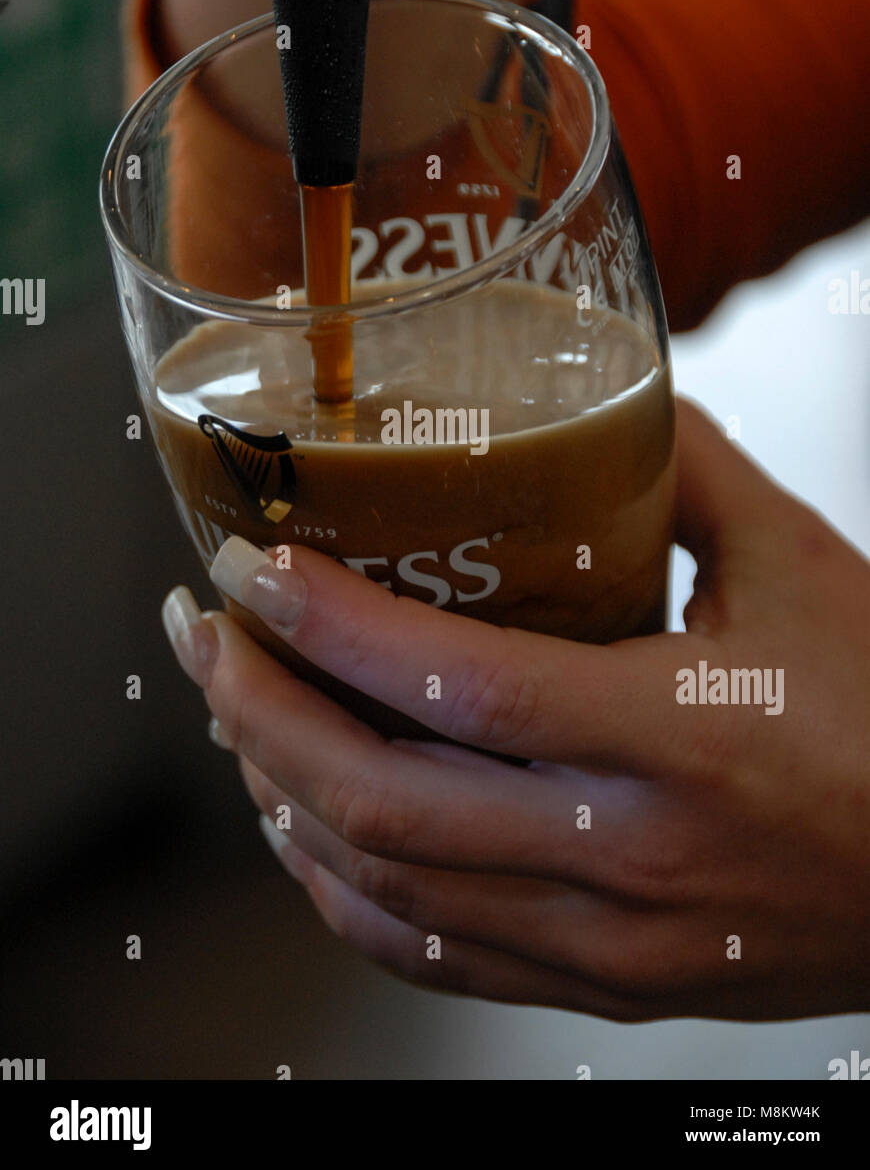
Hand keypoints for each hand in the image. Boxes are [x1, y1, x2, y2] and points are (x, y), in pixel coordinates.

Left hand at [162, 399, 869, 1020]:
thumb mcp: (806, 572)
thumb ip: (695, 473)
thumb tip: (606, 397)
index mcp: (681, 736)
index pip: (460, 686)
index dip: (332, 625)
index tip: (252, 565)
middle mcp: (628, 854)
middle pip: (384, 801)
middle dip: (258, 710)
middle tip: (202, 633)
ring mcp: (608, 940)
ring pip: (388, 887)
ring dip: (283, 795)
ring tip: (234, 714)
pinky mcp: (604, 986)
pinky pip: (436, 960)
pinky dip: (343, 897)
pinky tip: (306, 835)